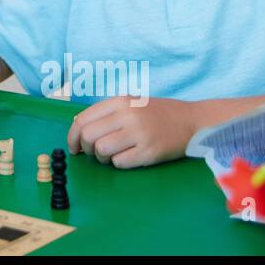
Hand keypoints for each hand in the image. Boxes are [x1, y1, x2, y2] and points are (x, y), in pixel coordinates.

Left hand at [67, 96, 199, 168]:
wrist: (192, 121)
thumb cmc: (157, 114)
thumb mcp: (130, 103)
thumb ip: (106, 111)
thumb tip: (77, 124)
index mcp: (119, 101)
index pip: (82, 120)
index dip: (72, 136)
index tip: (73, 147)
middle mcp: (127, 115)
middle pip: (88, 136)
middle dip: (86, 148)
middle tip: (93, 152)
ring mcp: (139, 134)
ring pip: (102, 151)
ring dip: (102, 157)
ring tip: (112, 154)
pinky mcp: (149, 152)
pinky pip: (120, 163)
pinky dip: (119, 163)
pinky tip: (128, 157)